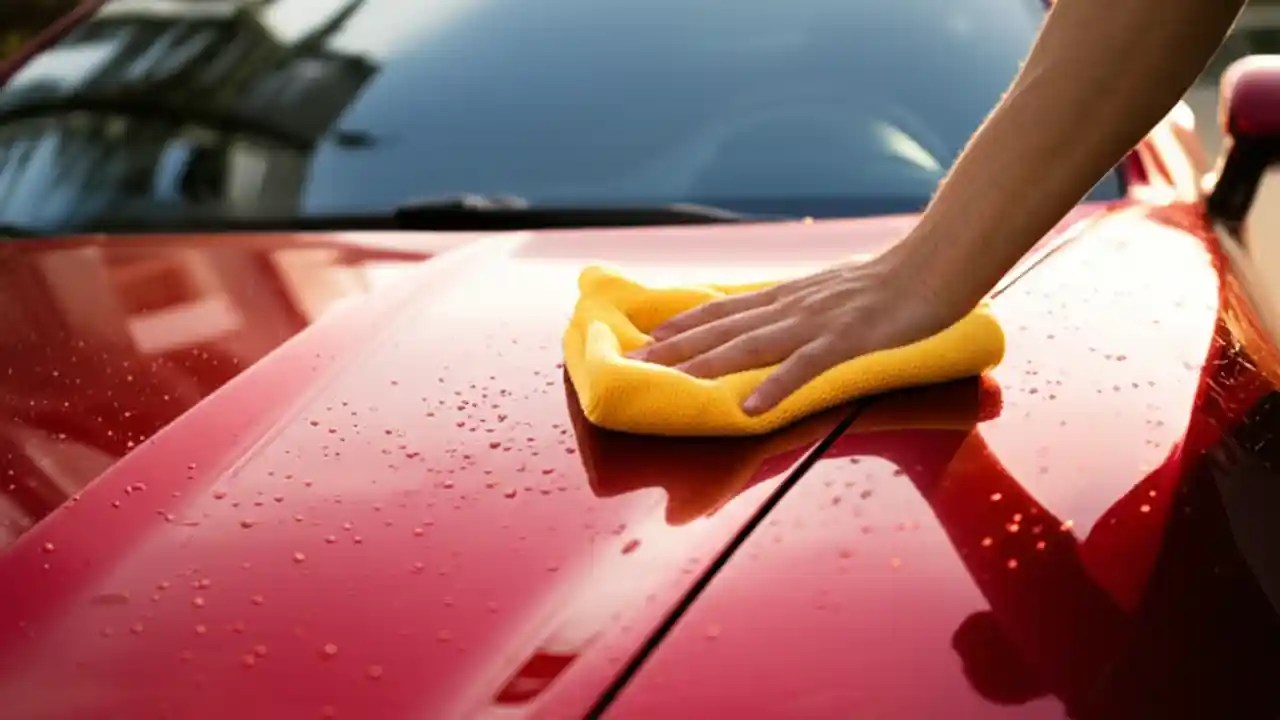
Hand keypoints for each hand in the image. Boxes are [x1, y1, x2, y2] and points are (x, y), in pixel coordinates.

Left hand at [628, 247, 968, 414]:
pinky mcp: (849, 339)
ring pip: (752, 345)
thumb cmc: (890, 285)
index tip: (646, 340)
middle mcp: (793, 306)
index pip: (724, 310)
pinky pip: (805, 367)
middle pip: (726, 328)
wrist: (936, 265)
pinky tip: (748, 407)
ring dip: (707, 363)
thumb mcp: (833, 293)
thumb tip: (770, 321)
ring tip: (670, 379)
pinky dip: (774, 386)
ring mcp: (818, 322)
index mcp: (790, 297)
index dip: (683, 325)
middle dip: (678, 347)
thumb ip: (800, 308)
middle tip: (636, 362)